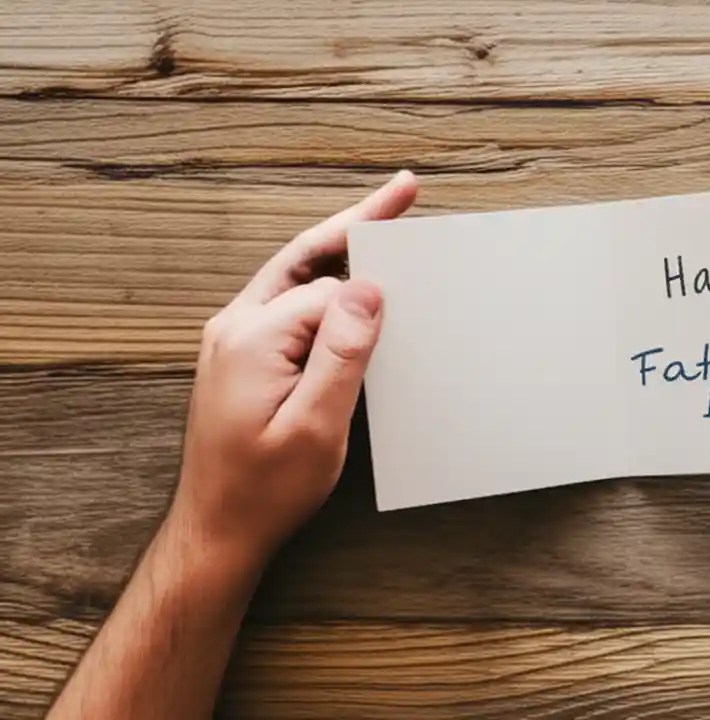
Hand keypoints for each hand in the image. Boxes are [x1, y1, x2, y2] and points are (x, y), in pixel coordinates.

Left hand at [171, 171, 417, 559]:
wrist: (216, 530)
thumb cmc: (265, 490)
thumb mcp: (315, 427)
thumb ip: (341, 353)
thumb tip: (369, 290)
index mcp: (252, 337)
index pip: (330, 292)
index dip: (375, 295)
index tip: (421, 288)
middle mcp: (235, 326)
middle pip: (306, 256)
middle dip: (358, 222)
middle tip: (405, 189)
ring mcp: (233, 338)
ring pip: (297, 275)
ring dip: (341, 248)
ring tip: (384, 222)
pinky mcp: (240, 355)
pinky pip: (289, 304)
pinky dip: (325, 284)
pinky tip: (351, 285)